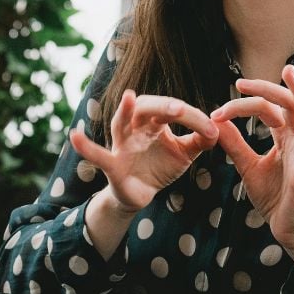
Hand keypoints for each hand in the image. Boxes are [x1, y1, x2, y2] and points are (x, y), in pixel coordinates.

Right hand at [69, 90, 218, 212]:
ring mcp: (121, 144)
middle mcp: (135, 127)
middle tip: (179, 109)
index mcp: (155, 121)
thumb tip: (219, 129)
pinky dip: (86, 147)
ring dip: (125, 111)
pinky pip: (97, 155)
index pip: (173, 110)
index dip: (192, 118)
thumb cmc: (160, 166)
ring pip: (121, 122)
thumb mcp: (185, 153)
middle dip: (162, 106)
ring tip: (128, 99)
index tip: (212, 129)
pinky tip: (74, 137)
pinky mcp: (111, 164)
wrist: (140, 195)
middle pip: (146, 107)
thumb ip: (201, 139)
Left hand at [210, 64, 293, 282]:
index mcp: (285, 138)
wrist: (287, 229)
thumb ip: (235, 144)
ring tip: (291, 76)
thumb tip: (216, 121)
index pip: (267, 110)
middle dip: (267, 89)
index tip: (217, 110)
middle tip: (241, 82)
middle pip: (288, 105)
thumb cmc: (274, 197)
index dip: (243, 105)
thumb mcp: (248, 166)